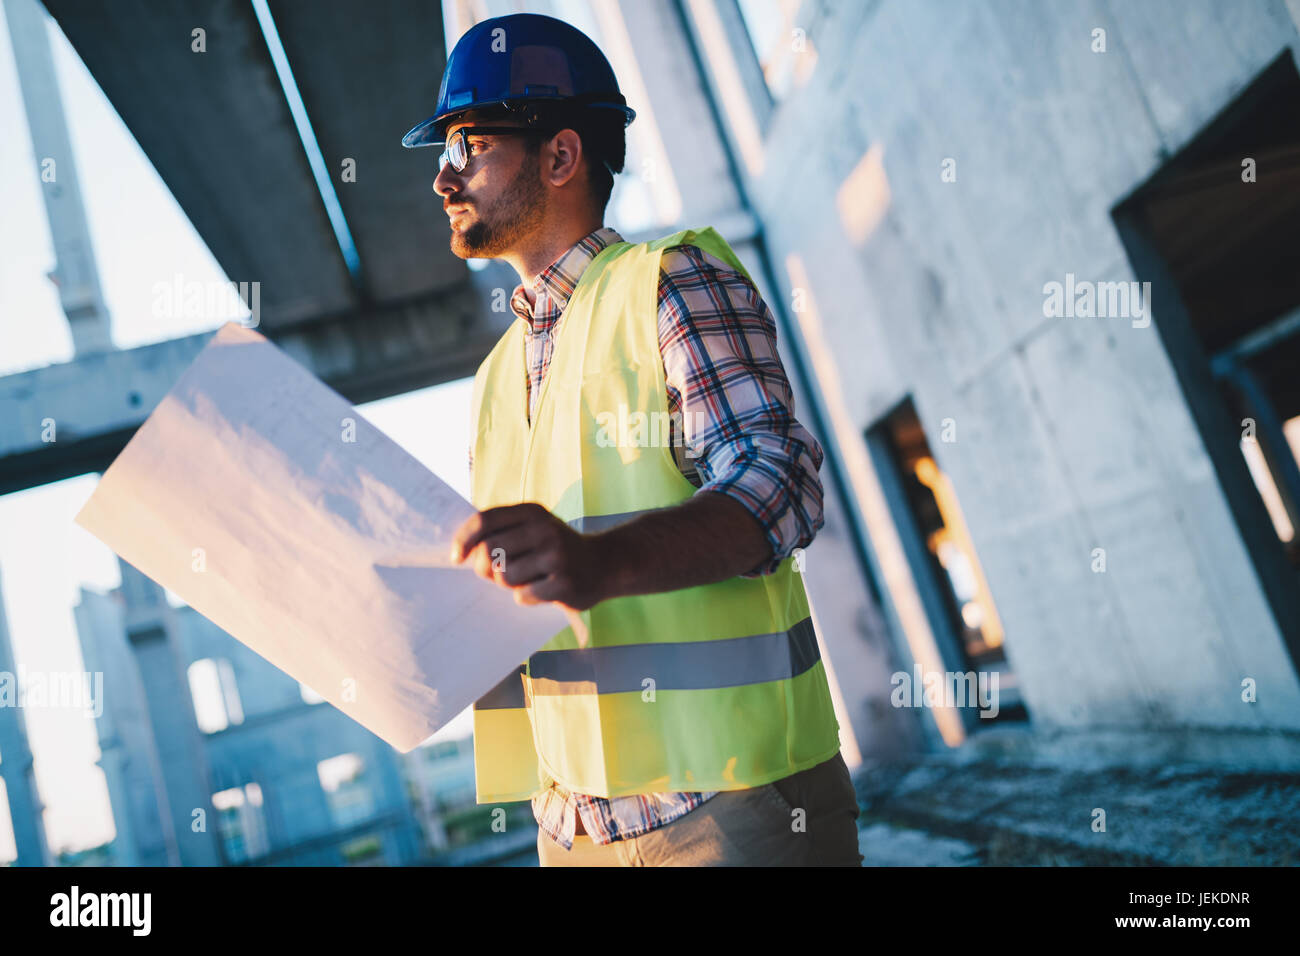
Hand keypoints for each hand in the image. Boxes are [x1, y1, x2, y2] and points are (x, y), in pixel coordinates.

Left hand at [449, 503, 611, 611]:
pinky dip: (528, 597)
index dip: (463, 540)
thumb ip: (500, 532)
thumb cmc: (556, 548)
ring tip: (529, 578)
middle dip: (485, 568)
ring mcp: (557, 556)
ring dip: (510, 584)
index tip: (456, 557)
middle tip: (497, 573)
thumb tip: (460, 552)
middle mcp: (545, 530)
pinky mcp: (564, 583)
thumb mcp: (533, 528)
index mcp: (533, 512)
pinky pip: (523, 596)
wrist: (605, 564)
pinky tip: (545, 589)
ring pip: (504, 577)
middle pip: (489, 552)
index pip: (484, 520)